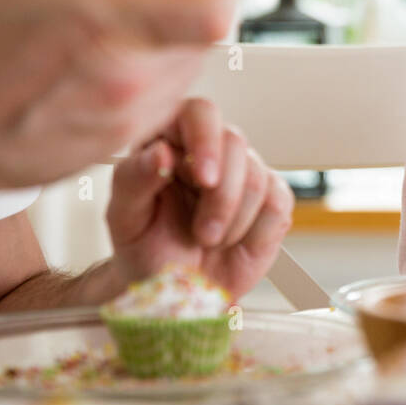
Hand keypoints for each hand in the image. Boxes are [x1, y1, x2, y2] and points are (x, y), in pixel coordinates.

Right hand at [0, 0, 236, 225]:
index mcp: (107, 30)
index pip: (215, 13)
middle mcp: (131, 81)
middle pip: (209, 37)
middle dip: (193, 7)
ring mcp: (132, 119)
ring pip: (192, 70)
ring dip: (177, 43)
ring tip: (128, 29)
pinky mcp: (126, 144)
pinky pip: (167, 101)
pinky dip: (157, 77)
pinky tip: (112, 67)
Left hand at [105, 98, 293, 300]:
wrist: (178, 292)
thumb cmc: (147, 250)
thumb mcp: (125, 219)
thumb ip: (133, 180)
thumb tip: (160, 152)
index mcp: (171, 141)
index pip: (199, 112)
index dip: (206, 139)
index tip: (203, 179)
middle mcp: (211, 149)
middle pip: (236, 144)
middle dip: (221, 198)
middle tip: (202, 234)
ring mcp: (246, 172)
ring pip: (259, 177)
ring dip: (234, 221)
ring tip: (210, 240)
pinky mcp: (274, 197)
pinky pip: (279, 203)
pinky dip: (256, 232)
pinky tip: (236, 241)